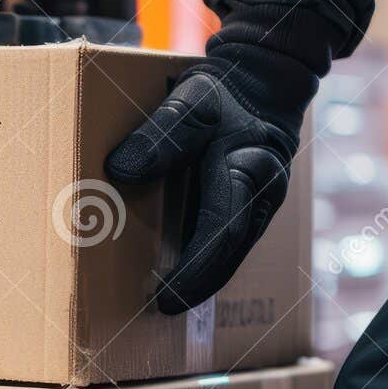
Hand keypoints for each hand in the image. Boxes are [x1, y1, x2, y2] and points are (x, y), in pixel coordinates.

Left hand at [107, 60, 305, 315]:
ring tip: (168, 302)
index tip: (165, 294)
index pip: (222, 229)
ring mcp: (263, 202)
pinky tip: (183, 276)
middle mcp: (264, 193)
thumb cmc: (224, 89)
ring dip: (204, 279)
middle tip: (162, 310)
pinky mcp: (254, 205)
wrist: (265, 78)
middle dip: (198, 285)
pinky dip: (208, 260)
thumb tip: (122, 170)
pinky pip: (232, 239)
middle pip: (231, 252)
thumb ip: (160, 133)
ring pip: (235, 251)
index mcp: (251, 168)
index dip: (194, 267)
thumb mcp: (190, 100)